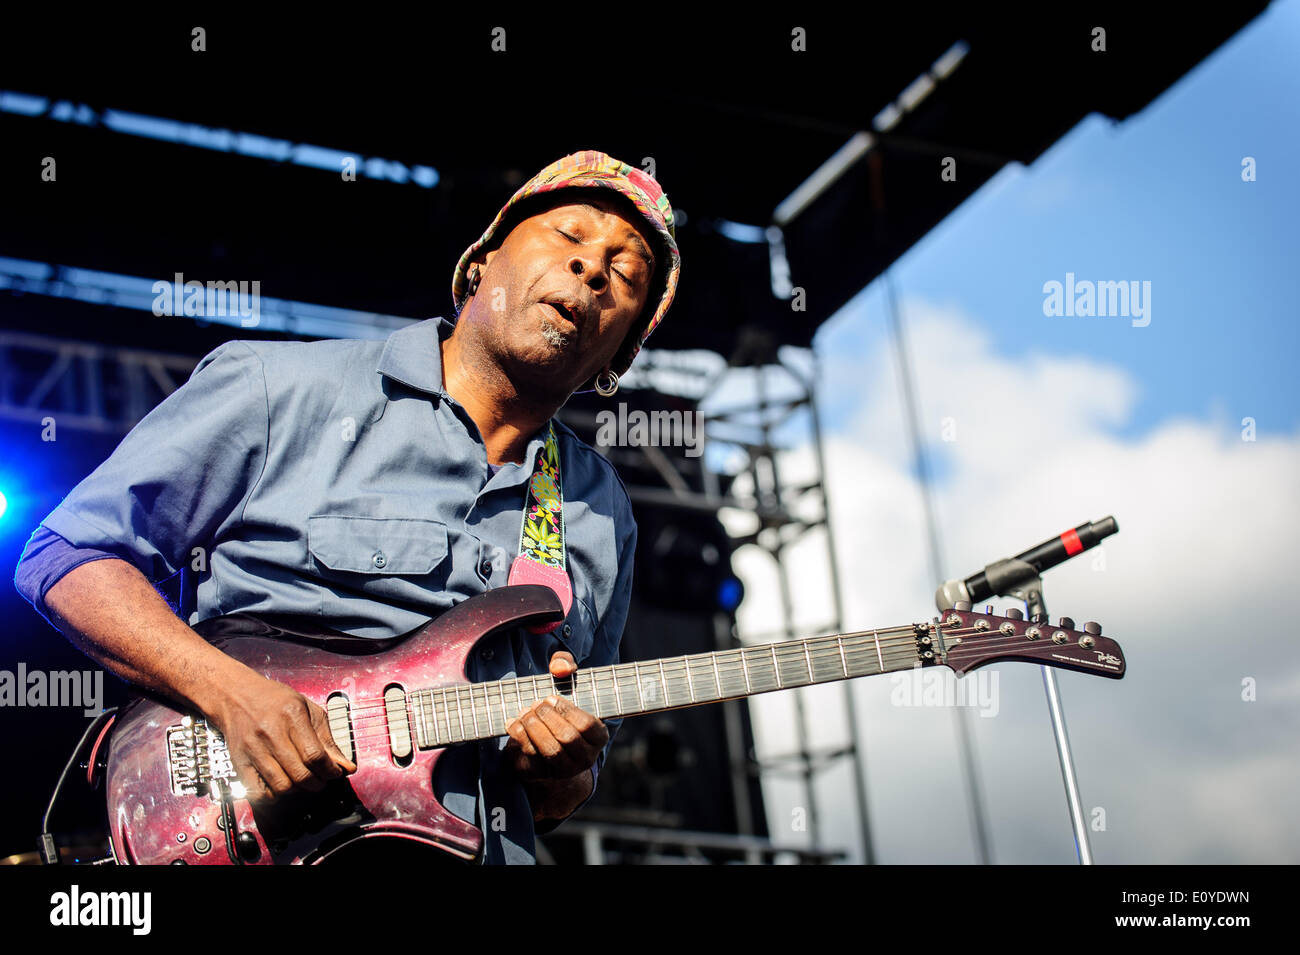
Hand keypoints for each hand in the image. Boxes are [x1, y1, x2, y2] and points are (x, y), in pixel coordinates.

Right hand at [207, 668, 355, 802]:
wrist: (235, 695)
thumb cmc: (273, 700)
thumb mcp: (307, 708)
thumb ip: (327, 737)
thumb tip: (345, 765)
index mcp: (292, 715)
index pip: (315, 754)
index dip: (329, 770)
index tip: (335, 773)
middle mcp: (271, 732)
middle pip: (300, 774)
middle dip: (317, 783)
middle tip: (321, 780)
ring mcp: (253, 749)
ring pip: (282, 786)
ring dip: (298, 790)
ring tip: (303, 782)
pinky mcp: (239, 762)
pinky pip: (258, 792)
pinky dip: (274, 795)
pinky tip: (281, 784)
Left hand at [505, 651, 607, 781]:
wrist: (543, 745)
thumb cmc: (558, 709)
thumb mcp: (565, 682)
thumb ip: (565, 664)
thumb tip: (559, 668)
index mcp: (598, 737)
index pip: (587, 725)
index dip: (567, 710)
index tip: (551, 698)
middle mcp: (584, 758)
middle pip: (567, 738)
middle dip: (547, 717)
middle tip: (537, 705)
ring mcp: (563, 770)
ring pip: (550, 750)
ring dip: (534, 727)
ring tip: (526, 712)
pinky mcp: (541, 775)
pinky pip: (531, 758)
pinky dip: (520, 737)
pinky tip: (514, 723)